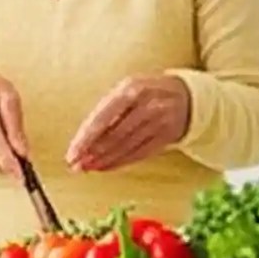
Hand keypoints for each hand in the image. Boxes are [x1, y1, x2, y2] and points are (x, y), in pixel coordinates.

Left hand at [65, 75, 189, 172]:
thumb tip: (84, 137)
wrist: (186, 96)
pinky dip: (120, 162)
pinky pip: (140, 153)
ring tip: (87, 168)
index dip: (86, 138)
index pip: (103, 117)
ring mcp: (158, 121)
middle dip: (92, 153)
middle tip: (76, 165)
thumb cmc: (146, 92)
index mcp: (130, 89)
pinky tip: (106, 167)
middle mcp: (145, 105)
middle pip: (114, 135)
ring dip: (104, 160)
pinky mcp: (166, 136)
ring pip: (125, 147)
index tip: (72, 153)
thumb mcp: (128, 90)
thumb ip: (108, 109)